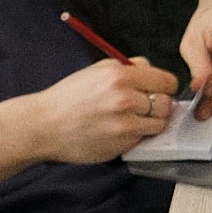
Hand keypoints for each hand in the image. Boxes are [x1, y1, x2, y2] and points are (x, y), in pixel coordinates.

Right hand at [23, 50, 186, 167]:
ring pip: (159, 123)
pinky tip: (121, 130)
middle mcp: (124, 99)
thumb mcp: (97, 70)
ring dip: (151, 121)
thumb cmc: (70, 97)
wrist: (45, 125)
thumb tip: (152, 70)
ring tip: (134, 118)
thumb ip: (128, 68)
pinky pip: (144, 138)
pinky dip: (138, 135)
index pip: (166, 80)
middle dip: (159, 104)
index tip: (160, 89)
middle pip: (166, 103)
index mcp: (120, 76)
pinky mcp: (122, 145)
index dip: (165, 85)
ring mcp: (125, 124)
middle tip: (145, 106)